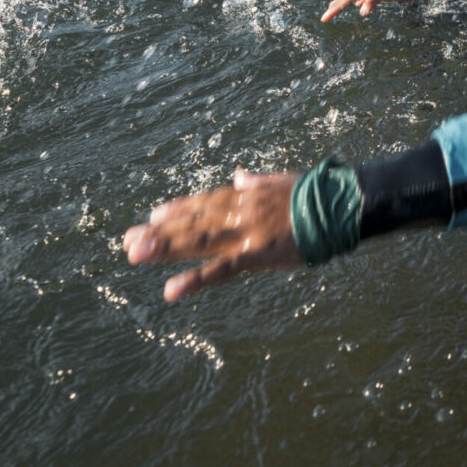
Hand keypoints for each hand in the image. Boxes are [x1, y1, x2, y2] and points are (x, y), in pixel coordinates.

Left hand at [123, 168, 302, 301]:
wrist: (340, 204)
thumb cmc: (315, 194)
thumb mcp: (281, 181)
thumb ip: (256, 181)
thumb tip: (240, 175)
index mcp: (244, 196)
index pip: (203, 203)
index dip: (176, 210)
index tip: (152, 216)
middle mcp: (237, 211)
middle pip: (191, 223)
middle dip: (158, 232)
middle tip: (127, 240)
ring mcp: (244, 232)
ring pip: (197, 242)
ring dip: (163, 248)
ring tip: (133, 254)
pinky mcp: (256, 254)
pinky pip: (220, 270)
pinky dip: (194, 280)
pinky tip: (171, 291)